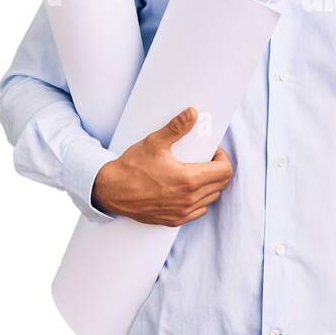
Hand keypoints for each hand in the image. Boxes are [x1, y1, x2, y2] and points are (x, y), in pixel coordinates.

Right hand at [91, 107, 232, 226]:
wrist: (110, 191)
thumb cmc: (131, 167)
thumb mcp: (154, 143)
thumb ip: (176, 127)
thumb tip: (192, 113)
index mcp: (188, 180)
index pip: (225, 171)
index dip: (223, 158)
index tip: (213, 151)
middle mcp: (188, 199)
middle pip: (221, 185)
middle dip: (218, 169)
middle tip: (206, 158)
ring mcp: (182, 212)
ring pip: (212, 198)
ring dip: (210, 185)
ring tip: (197, 172)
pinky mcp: (174, 220)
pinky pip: (199, 210)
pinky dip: (200, 199)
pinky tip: (188, 188)